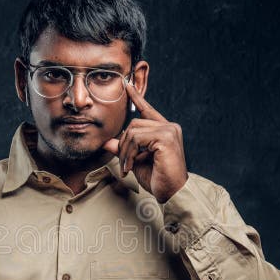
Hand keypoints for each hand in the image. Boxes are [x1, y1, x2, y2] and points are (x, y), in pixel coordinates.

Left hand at [102, 81, 187, 203]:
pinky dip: (129, 154)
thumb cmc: (158, 179)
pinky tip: (131, 166)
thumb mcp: (135, 162)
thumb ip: (123, 149)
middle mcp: (169, 127)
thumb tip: (107, 141)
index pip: (147, 110)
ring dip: (125, 151)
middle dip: (123, 144)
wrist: (171, 193)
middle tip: (124, 164)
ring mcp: (169, 130)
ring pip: (133, 131)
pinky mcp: (166, 137)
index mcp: (164, 131)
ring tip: (127, 167)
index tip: (127, 86)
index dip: (136, 98)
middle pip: (133, 124)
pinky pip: (137, 139)